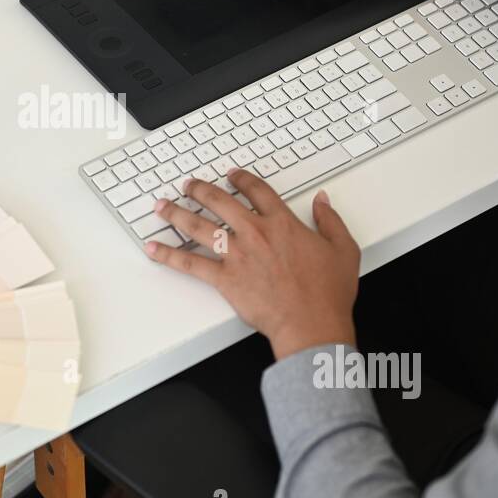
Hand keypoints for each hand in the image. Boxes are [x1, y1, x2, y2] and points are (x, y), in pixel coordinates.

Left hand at [145, 169, 360, 360]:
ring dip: (177, 213)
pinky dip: (168, 255)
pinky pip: (190, 263)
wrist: (312, 323)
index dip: (242, 179)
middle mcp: (255, 233)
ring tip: (162, 206)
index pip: (257, 191)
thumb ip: (330, 220)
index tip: (233, 174)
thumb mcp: (343, 249)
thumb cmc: (327, 293)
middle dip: (200, 190)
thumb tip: (322, 201)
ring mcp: (237, 254)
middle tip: (189, 185)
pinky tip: (153, 248)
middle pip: (220, 201)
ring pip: (199, 226)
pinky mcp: (224, 278)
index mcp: (283, 223)